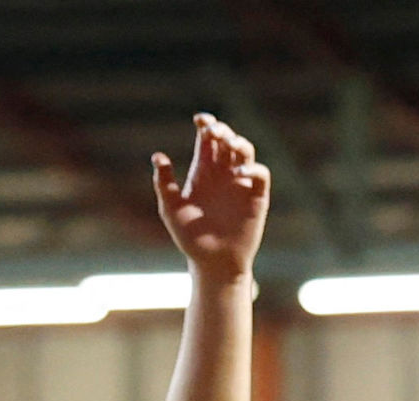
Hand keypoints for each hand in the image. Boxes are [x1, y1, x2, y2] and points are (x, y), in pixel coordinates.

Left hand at [153, 113, 269, 279]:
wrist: (213, 263)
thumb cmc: (190, 238)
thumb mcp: (171, 209)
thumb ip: (164, 183)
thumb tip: (158, 156)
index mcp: (203, 171)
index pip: (207, 138)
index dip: (206, 124)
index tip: (200, 119)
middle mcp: (223, 173)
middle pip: (227, 139)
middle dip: (221, 130)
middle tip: (213, 132)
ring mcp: (240, 183)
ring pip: (245, 151)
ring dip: (238, 142)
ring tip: (228, 144)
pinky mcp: (256, 196)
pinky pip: (260, 174)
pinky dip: (253, 168)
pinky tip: (239, 174)